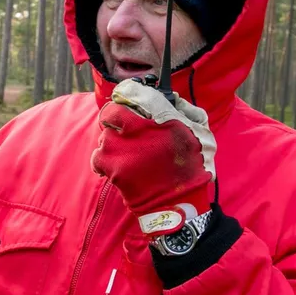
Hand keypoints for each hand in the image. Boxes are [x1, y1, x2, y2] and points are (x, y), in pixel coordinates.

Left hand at [90, 78, 216, 236]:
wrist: (178, 204)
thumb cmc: (191, 167)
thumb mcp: (198, 130)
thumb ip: (183, 108)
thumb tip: (167, 96)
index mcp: (161, 116)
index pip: (131, 90)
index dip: (127, 93)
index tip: (128, 98)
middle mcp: (138, 128)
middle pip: (111, 110)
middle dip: (116, 118)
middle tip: (125, 128)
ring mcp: (121, 148)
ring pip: (104, 135)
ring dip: (113, 141)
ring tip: (129, 153)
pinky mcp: (111, 167)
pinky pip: (97, 156)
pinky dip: (105, 160)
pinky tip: (119, 164)